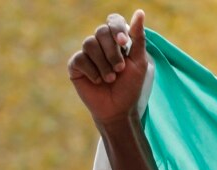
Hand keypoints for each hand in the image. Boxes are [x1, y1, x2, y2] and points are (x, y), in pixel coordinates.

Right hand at [67, 10, 147, 127]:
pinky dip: (93, 71)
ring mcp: (87, 53)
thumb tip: (140, 13)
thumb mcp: (139, 62)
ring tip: (111, 78)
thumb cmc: (130, 86)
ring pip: (89, 43)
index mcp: (116, 40)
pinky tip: (98, 81)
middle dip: (113, 52)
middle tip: (120, 69)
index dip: (117, 29)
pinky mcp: (75, 65)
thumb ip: (138, 38)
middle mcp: (100, 44)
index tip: (125, 43)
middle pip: (101, 31)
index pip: (113, 21)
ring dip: (104, 64)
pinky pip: (80, 58)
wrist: (118, 109)